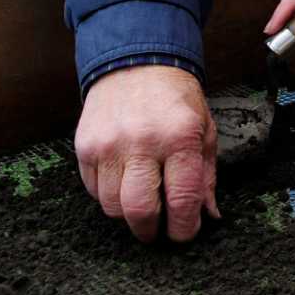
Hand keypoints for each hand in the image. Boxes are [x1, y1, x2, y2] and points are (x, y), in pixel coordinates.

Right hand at [75, 65, 220, 242]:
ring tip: (141, 202)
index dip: (184, 227)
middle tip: (158, 231)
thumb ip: (205, 175)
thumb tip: (208, 215)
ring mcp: (108, 145)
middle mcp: (141, 142)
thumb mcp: (204, 129)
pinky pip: (93, 190)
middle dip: (151, 231)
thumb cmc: (175, 99)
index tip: (184, 233)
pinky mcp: (85, 146)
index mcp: (179, 138)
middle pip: (140, 211)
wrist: (136, 62)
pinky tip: (122, 182)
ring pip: (112, 206)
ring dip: (128, 214)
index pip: (181, 200)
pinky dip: (108, 195)